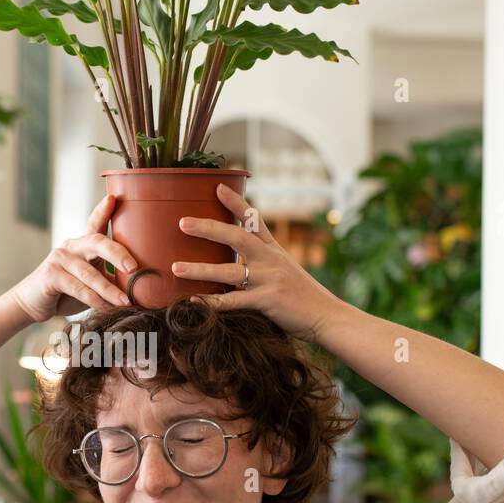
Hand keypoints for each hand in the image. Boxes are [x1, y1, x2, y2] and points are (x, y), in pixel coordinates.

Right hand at [9, 194, 137, 323]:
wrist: (33, 304)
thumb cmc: (66, 292)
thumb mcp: (91, 281)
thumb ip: (109, 276)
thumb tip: (141, 284)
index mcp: (83, 245)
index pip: (95, 223)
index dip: (104, 210)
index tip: (114, 198)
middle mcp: (71, 246)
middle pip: (96, 242)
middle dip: (117, 253)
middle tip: (134, 267)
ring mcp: (59, 259)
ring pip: (89, 272)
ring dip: (109, 289)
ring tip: (125, 301)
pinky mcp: (50, 275)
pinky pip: (77, 287)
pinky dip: (93, 299)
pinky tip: (105, 307)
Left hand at [171, 181, 347, 344]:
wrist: (327, 316)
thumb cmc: (304, 298)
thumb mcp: (287, 271)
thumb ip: (265, 263)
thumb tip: (241, 262)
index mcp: (274, 250)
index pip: (253, 220)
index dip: (236, 202)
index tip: (216, 186)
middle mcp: (270, 260)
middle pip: (236, 236)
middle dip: (208, 228)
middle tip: (182, 222)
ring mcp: (269, 279)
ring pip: (229, 270)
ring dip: (200, 269)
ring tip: (176, 268)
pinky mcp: (268, 301)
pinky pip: (234, 301)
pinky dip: (213, 303)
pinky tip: (194, 302)